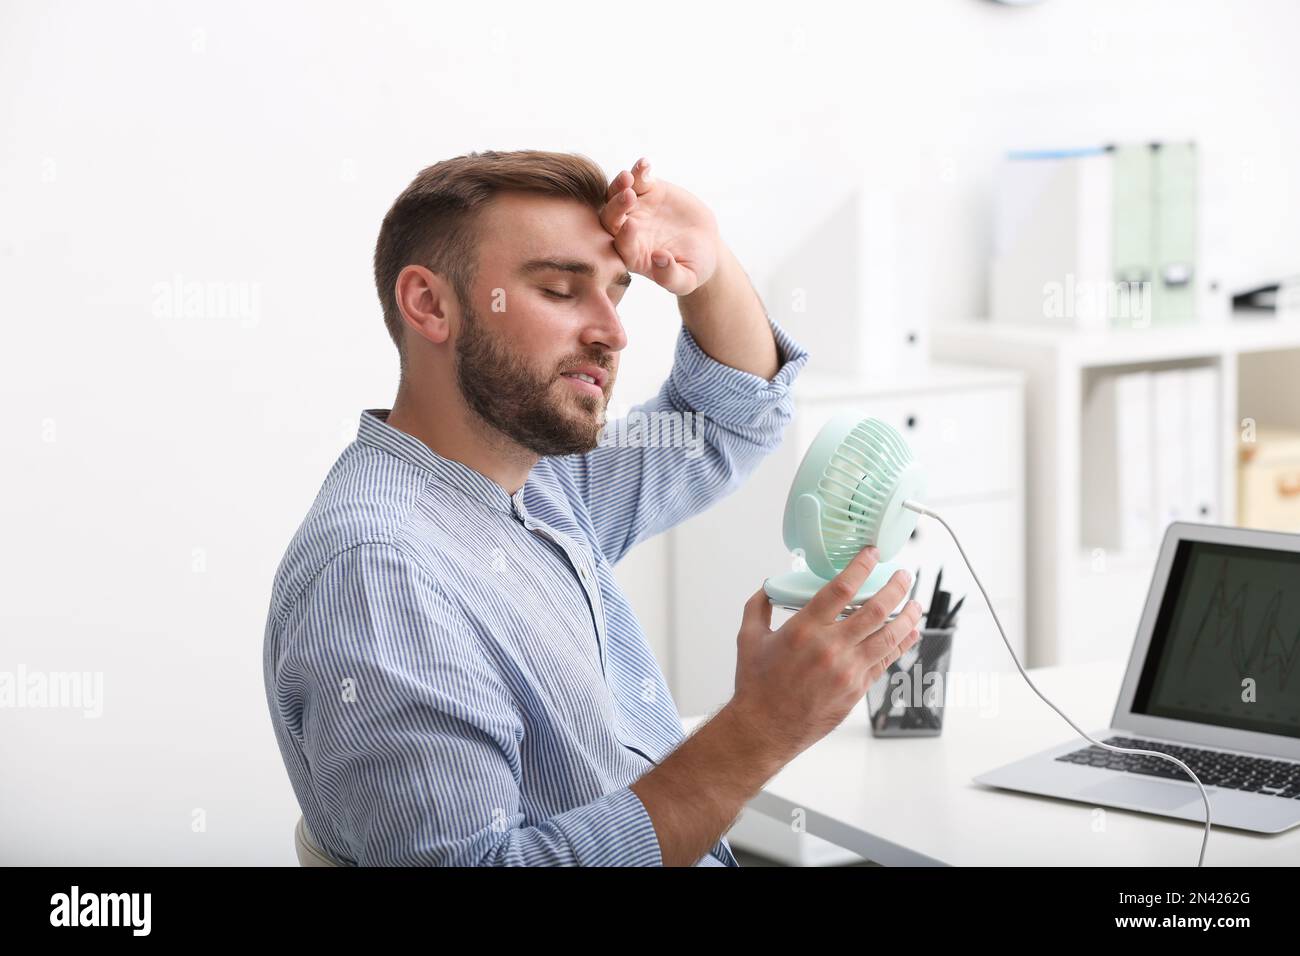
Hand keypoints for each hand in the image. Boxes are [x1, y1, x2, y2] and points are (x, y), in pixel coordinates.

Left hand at [598, 157, 720, 295]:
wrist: (705, 243)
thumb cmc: (693, 267)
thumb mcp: (686, 279)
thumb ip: (671, 276)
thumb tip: (659, 259)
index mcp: (632, 254)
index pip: (619, 245)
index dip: (624, 235)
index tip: (632, 226)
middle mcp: (627, 230)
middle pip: (610, 218)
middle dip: (616, 207)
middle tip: (628, 196)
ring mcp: (636, 208)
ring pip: (617, 194)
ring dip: (620, 185)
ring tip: (629, 177)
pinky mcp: (648, 190)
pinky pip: (638, 178)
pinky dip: (639, 170)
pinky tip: (645, 163)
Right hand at [729, 547, 922, 760]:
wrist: (765, 728)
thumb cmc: (756, 685)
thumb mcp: (749, 638)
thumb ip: (758, 607)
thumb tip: (769, 587)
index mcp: (803, 629)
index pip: (841, 588)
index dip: (861, 566)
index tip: (872, 553)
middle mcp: (830, 647)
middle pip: (875, 610)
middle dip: (896, 588)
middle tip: (904, 576)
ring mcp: (848, 670)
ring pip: (889, 636)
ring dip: (907, 615)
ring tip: (915, 603)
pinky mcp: (857, 688)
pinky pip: (887, 660)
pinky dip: (902, 643)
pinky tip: (910, 632)